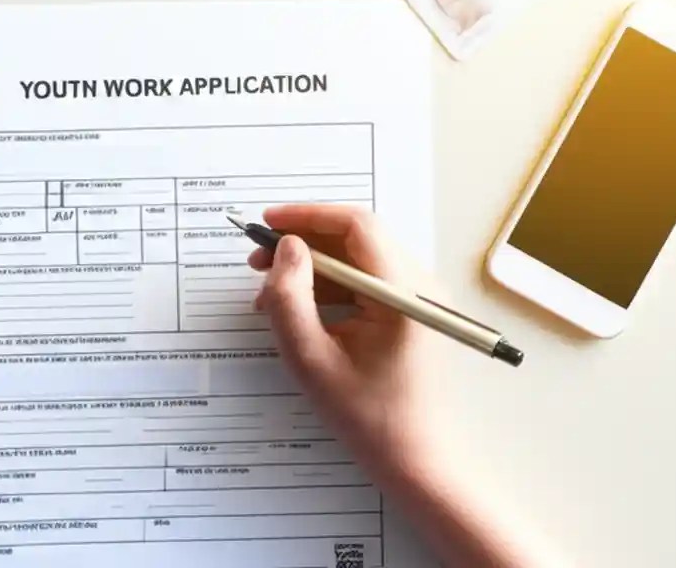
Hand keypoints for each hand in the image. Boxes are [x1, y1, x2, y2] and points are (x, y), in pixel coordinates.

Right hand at [250, 205, 434, 475]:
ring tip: (269, 291)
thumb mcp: (313, 360)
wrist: (417, 460)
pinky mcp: (410, 312)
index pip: (357, 225)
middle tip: (257, 260)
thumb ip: (290, 299)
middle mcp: (419, 285)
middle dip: (302, 242)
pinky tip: (297, 307)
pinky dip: (328, 287)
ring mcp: (418, 298)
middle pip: (356, 238)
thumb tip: (286, 250)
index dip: (307, 216)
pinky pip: (364, 282)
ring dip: (311, 266)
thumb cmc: (369, 418)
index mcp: (404, 293)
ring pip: (357, 259)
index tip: (266, 223)